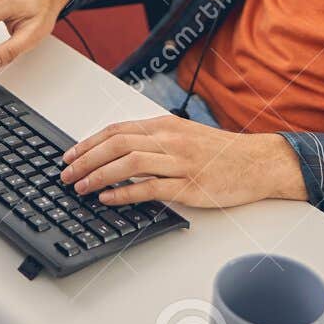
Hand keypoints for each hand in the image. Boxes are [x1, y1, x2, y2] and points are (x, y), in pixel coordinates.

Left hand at [59, 115, 306, 207]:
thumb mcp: (183, 136)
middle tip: (65, 174)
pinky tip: (108, 198)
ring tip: (81, 187)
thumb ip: (153, 141)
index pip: (116, 130)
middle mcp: (169, 139)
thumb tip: (117, 151)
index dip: (88, 143)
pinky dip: (125, 193)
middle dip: (85, 159)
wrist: (258, 162)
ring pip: (129, 162)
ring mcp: (180, 162)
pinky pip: (151, 187)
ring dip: (99, 175)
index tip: (69, 155)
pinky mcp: (190, 185)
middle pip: (116, 144)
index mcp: (164, 125)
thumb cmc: (220, 152)